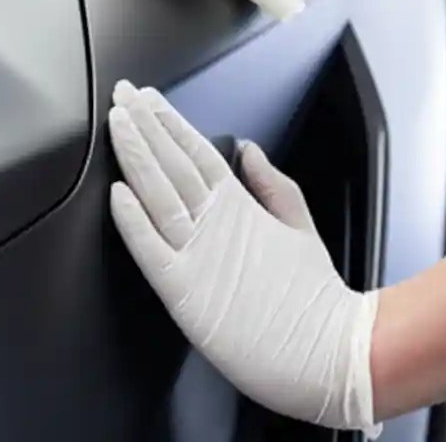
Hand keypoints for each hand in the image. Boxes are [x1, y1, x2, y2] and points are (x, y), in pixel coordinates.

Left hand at [107, 81, 380, 435]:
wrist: (328, 352)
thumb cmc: (314, 301)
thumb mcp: (299, 228)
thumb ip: (271, 185)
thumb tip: (250, 149)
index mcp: (241, 207)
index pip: (197, 151)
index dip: (168, 121)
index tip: (145, 97)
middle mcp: (217, 224)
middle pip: (173, 162)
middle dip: (143, 124)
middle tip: (120, 92)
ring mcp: (200, 255)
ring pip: (158, 194)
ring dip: (135, 155)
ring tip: (116, 123)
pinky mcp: (186, 292)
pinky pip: (151, 249)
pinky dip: (133, 220)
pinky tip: (117, 193)